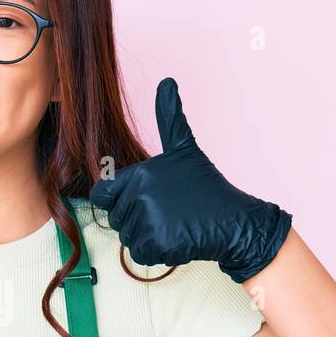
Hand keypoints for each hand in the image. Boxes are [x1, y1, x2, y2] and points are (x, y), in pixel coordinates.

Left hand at [89, 77, 291, 281]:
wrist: (233, 221)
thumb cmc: (206, 186)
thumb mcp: (185, 149)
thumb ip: (170, 119)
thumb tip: (167, 82)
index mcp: (139, 174)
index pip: (102, 195)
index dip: (117, 199)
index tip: (142, 199)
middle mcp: (139, 196)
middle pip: (117, 219)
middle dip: (137, 220)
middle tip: (167, 212)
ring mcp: (147, 222)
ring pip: (128, 237)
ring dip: (148, 237)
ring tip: (174, 223)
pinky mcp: (156, 245)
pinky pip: (140, 254)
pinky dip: (156, 252)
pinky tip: (176, 238)